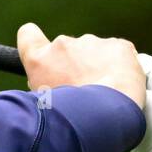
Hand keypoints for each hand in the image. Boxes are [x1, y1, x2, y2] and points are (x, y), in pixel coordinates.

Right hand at [16, 23, 145, 109]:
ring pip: (96, 52)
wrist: (103, 115)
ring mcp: (91, 43)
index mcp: (39, 59)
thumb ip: (44, 84)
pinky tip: (123, 84)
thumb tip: (52, 85)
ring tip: (107, 92)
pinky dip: (122, 65)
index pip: (28, 34)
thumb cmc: (69, 117)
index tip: (45, 51)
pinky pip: (120, 52)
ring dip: (100, 66)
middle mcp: (61, 45)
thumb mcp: (41, 104)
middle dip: (76, 64)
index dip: (36, 40)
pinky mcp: (117, 46)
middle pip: (68, 49)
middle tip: (85, 89)